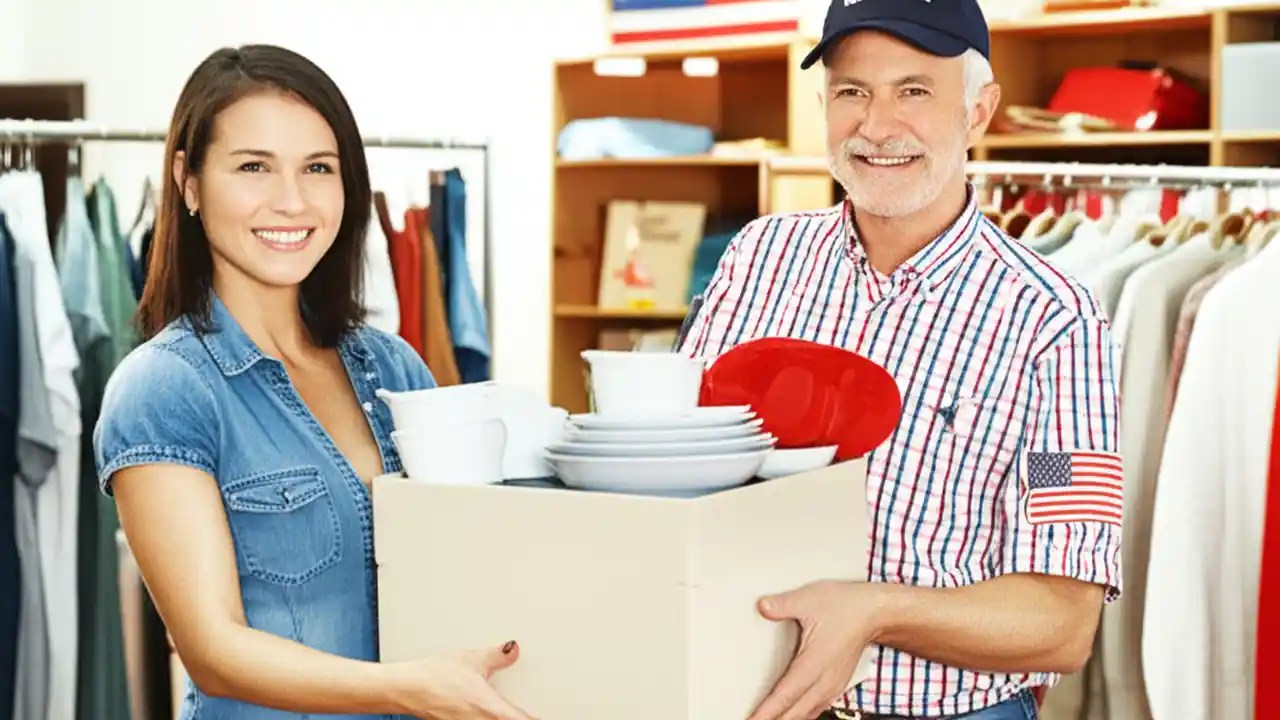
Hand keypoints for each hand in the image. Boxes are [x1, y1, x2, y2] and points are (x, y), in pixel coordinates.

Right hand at [392, 641, 537, 719]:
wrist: (407, 688)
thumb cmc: (434, 677)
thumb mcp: (472, 659)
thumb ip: (497, 656)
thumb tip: (512, 650)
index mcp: (492, 710)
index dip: (536, 719)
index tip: (546, 715)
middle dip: (520, 719)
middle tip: (527, 712)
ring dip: (503, 719)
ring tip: (505, 712)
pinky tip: (483, 713)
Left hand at [747, 581, 881, 719]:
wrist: (875, 613)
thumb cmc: (846, 607)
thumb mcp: (810, 599)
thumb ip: (783, 605)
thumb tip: (763, 607)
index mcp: (813, 664)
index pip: (784, 697)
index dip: (766, 712)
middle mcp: (824, 680)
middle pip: (793, 713)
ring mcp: (831, 685)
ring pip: (805, 714)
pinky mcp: (835, 684)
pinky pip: (815, 709)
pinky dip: (799, 716)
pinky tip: (790, 715)